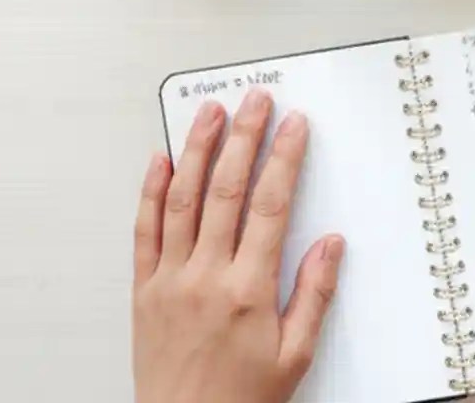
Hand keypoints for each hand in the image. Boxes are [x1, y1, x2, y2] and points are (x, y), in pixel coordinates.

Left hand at [133, 89, 344, 402]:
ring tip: (208, 113)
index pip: (270, 206)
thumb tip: (330, 245)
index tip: (293, 127)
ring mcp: (170, 279)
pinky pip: (144, 230)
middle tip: (254, 102)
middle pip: (226, 190)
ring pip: (181, 199)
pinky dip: (150, 192)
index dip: (283, 159)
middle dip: (243, 138)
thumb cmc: (240, 399)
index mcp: (249, 290)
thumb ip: (313, 295)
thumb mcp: (295, 355)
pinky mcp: (144, 289)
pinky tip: (159, 161)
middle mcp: (206, 276)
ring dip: (196, 149)